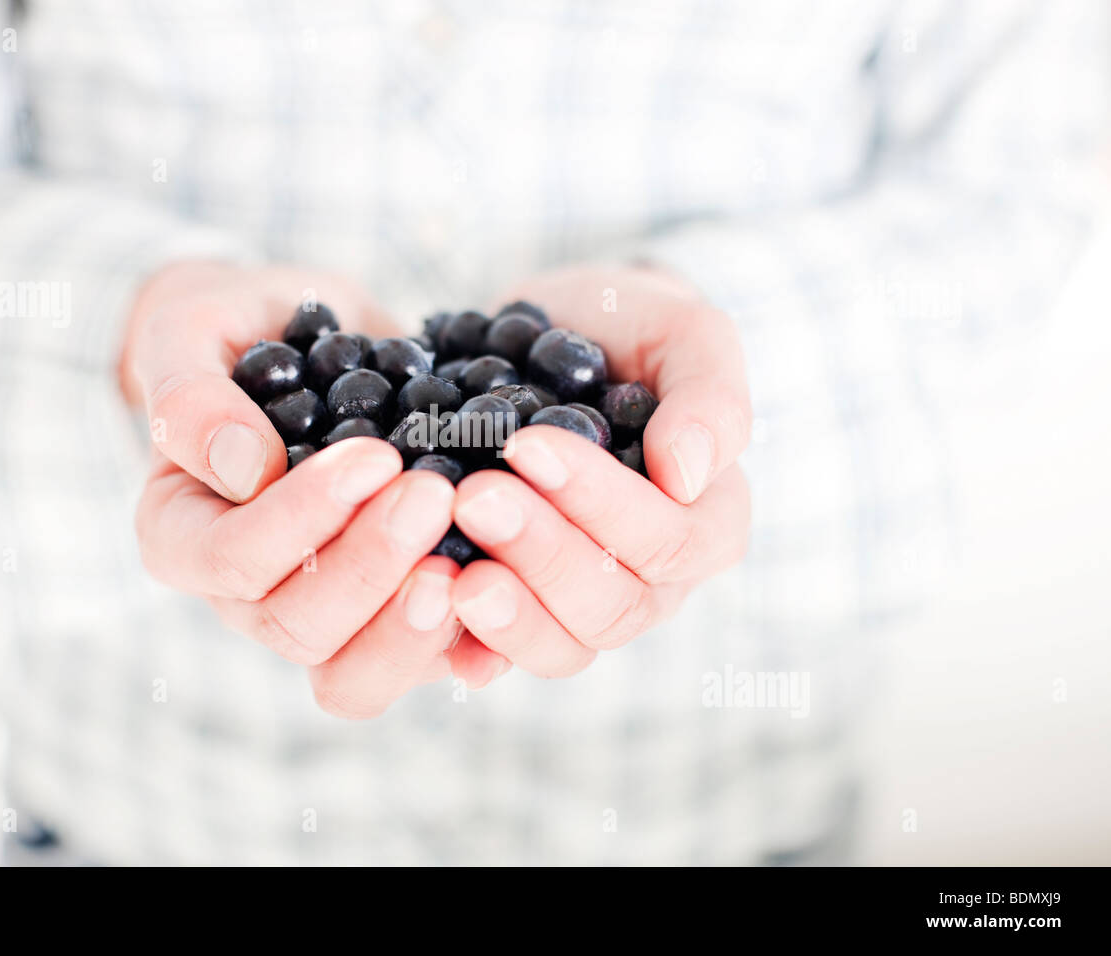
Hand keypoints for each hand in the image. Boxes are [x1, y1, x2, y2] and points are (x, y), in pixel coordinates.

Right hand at [124, 262, 459, 717]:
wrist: (310, 345)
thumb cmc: (241, 332)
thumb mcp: (194, 331)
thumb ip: (191, 396)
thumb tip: (244, 467)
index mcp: (182, 534)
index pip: (231, 560)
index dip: (302, 520)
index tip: (375, 456)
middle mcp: (244, 595)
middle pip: (297, 627)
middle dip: (371, 565)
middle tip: (435, 494)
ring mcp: (319, 615)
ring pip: (354, 673)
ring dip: (413, 620)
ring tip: (466, 559)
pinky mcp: (388, 618)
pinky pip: (420, 662)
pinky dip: (464, 643)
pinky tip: (500, 596)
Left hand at [447, 265, 752, 683]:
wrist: (543, 335)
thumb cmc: (624, 328)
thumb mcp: (679, 331)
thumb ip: (710, 396)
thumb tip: (689, 474)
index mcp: (708, 521)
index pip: (667, 541)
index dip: (598, 502)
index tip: (527, 445)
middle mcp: (653, 579)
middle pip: (612, 606)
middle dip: (540, 553)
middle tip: (472, 498)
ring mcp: (581, 602)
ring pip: (562, 647)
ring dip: (506, 614)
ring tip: (446, 572)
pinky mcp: (519, 605)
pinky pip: (499, 653)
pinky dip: (464, 645)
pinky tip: (430, 614)